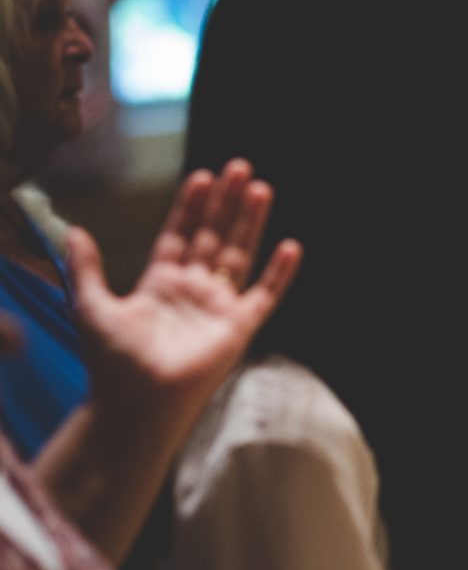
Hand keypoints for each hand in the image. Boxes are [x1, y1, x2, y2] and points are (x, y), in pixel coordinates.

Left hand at [73, 160, 302, 430]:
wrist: (135, 401)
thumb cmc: (111, 361)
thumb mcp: (90, 306)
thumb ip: (86, 267)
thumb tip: (74, 229)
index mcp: (159, 283)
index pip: (179, 234)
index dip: (190, 206)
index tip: (203, 176)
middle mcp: (192, 290)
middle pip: (213, 236)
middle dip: (226, 202)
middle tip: (239, 168)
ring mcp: (218, 306)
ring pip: (239, 254)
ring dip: (250, 222)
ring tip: (260, 189)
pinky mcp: (239, 326)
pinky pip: (265, 294)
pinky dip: (279, 272)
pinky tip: (290, 245)